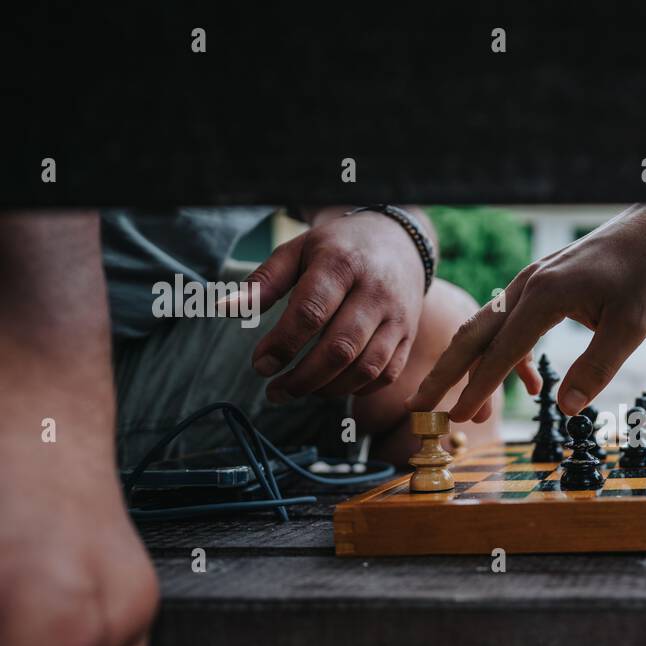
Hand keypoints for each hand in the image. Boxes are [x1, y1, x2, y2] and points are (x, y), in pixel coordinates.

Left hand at [247, 210, 427, 401]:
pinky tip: (330, 387)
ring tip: (298, 391)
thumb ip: (263, 281)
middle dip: (303, 378)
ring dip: (328, 389)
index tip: (260, 365)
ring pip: (366, 368)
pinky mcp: (409, 336)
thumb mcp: (298, 250)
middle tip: (275, 390)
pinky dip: (356, 389)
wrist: (398, 242)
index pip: (311, 313)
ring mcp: (398, 318)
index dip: (283, 345)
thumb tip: (225, 308)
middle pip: (340, 348)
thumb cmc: (339, 249)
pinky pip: (386, 375)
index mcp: (342, 264)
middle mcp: (375, 292)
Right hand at [407, 206, 645, 418]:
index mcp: (546, 295)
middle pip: (475, 336)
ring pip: (489, 331)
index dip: (477, 388)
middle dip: (446, 375)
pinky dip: (511, 356)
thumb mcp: (632, 326)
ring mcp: (532, 282)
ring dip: (475, 370)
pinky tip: (529, 385)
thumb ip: (597, 368)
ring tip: (469, 411)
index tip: (455, 417)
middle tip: (420, 408)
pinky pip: (513, 324)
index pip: (502, 350)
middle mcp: (529, 285)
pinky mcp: (543, 285)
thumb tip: (565, 410)